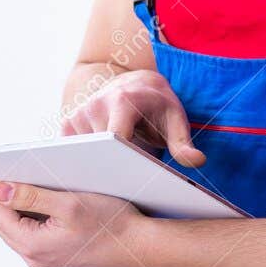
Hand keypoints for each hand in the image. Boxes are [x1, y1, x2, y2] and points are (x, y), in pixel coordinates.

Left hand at [0, 181, 150, 266]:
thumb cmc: (110, 223)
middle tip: (25, 171)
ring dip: (22, 203)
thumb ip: (30, 197)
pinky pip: (31, 230)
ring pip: (15, 224)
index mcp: (32, 245)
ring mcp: (42, 258)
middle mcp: (33, 257)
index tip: (12, 166)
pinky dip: (35, 213)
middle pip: (1, 219)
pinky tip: (52, 198)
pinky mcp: (53, 254)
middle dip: (9, 195)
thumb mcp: (69, 204)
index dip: (0, 187)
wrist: (139, 245)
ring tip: (41, 183)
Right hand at [61, 69, 203, 166]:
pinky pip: (71, 149)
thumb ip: (183, 144)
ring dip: (96, 163)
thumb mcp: (176, 121)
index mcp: (123, 100)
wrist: (136, 84)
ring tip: (114, 172)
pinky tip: (99, 165)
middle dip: (109, 166)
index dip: (121, 159)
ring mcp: (80, 112)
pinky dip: (83, 159)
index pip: (115, 137)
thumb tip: (197, 161)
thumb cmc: (158, 106)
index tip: (129, 176)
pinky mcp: (69, 122)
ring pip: (83, 152)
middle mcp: (96, 103)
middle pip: (97, 149)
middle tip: (124, 182)